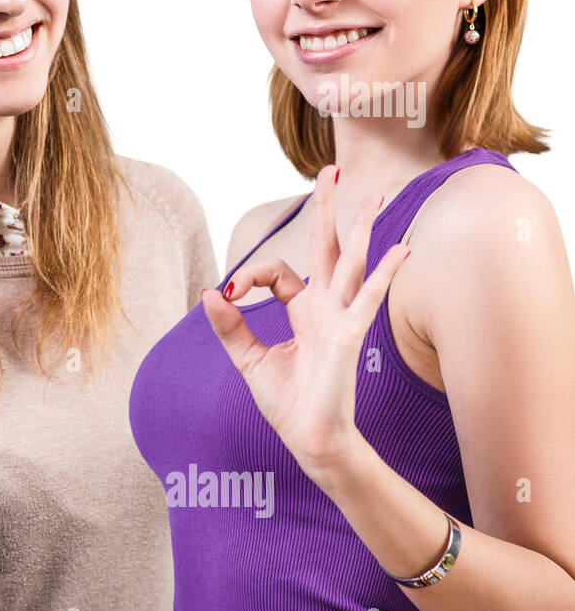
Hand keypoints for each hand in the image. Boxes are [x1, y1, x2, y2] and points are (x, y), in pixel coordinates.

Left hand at [199, 164, 410, 484]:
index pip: (278, 272)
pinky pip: (368, 298)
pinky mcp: (350, 336)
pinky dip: (384, 273)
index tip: (228, 295)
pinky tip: (402, 249)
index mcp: (301, 311)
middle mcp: (325, 308)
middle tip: (331, 169)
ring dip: (362, 228)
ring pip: (352, 263)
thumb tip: (209, 292)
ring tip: (375, 194)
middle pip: (326, 247)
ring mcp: (341, 319)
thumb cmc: (287, 404)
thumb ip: (229, 326)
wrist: (311, 440)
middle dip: (327, 209)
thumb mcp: (248, 360)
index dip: (250, 276)